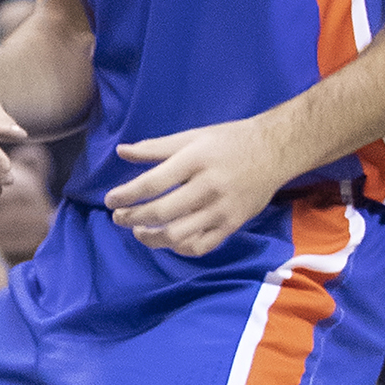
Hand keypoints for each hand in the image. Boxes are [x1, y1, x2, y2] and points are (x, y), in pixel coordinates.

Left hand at [106, 117, 288, 256]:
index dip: (127, 195)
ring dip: (152, 238)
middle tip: (117, 217)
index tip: (109, 200)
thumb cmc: (228, 141)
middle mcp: (209, 187)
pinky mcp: (234, 224)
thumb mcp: (190, 136)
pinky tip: (168, 240)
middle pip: (163, 212)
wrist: (274, 151)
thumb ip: (155, 147)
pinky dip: (180, 248)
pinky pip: (203, 246)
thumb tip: (121, 152)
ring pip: (180, 235)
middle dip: (133, 218)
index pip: (153, 184)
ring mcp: (223, 210)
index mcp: (195, 161)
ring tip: (138, 231)